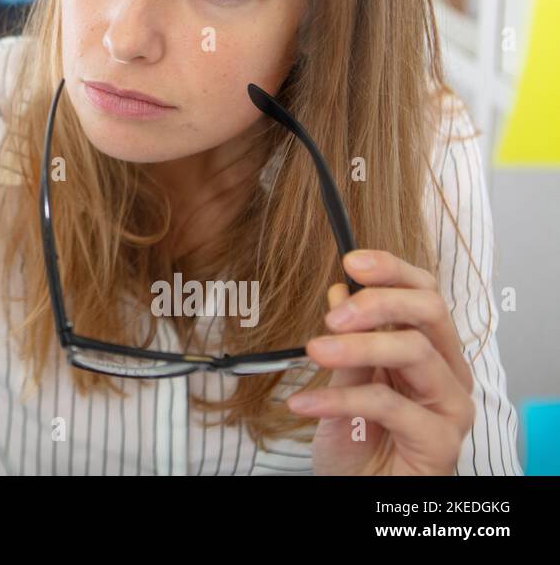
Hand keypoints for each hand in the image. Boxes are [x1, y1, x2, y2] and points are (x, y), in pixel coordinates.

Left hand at [286, 249, 475, 474]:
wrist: (362, 493)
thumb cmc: (361, 442)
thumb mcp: (346, 383)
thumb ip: (349, 340)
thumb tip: (339, 291)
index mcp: (431, 351)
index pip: (425, 294)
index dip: (392, 270)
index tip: (352, 261)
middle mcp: (449, 374)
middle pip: (429, 313)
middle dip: (379, 302)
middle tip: (332, 315)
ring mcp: (450, 407)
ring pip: (413, 351)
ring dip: (357, 347)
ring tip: (315, 352)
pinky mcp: (440, 442)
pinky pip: (388, 404)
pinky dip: (338, 399)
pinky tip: (303, 403)